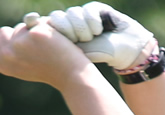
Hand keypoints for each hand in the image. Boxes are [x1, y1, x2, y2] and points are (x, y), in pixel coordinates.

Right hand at [0, 18, 94, 87]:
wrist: (70, 74)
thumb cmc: (47, 70)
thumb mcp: (20, 68)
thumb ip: (5, 57)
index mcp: (2, 65)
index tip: (8, 44)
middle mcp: (8, 54)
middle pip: (2, 31)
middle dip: (16, 35)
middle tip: (33, 49)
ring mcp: (21, 43)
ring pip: (19, 26)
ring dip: (30, 31)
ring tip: (44, 46)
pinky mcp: (35, 33)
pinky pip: (35, 21)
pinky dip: (44, 27)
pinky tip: (53, 40)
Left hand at [36, 3, 154, 70]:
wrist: (126, 51)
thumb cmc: (101, 56)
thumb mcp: (77, 55)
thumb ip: (60, 48)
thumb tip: (38, 44)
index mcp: (63, 35)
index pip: (48, 26)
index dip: (47, 29)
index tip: (49, 37)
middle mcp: (71, 23)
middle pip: (57, 17)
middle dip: (65, 29)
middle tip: (74, 40)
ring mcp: (82, 15)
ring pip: (72, 13)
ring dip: (81, 28)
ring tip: (90, 38)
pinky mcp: (95, 9)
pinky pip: (87, 10)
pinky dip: (92, 22)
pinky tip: (99, 31)